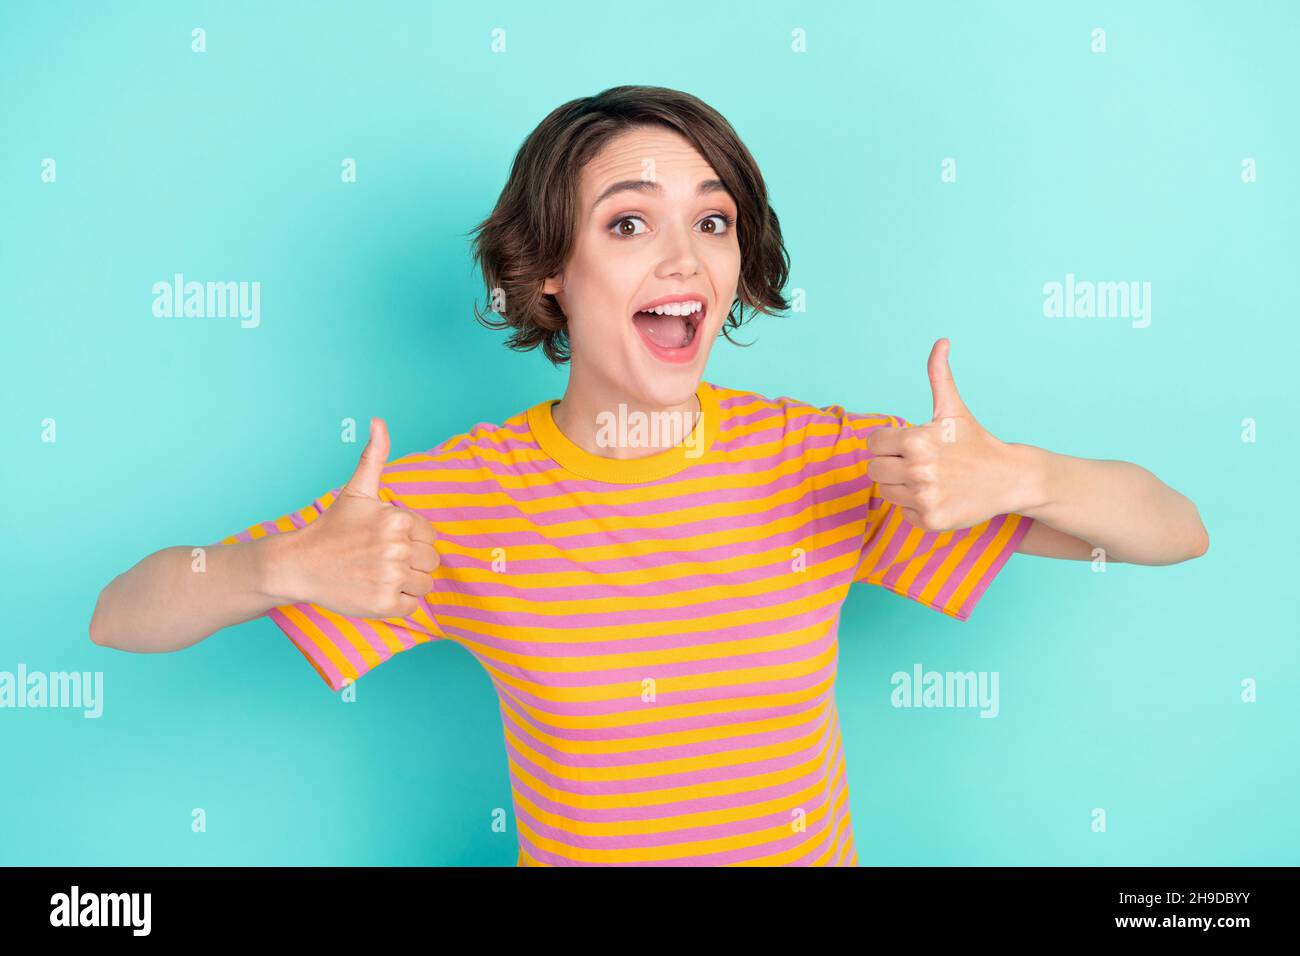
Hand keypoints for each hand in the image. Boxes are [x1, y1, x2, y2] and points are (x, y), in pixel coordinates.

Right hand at [273, 417, 440, 618]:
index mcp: (397, 519)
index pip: (430, 536)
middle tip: (380, 560)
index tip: (385, 541)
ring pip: (425, 585)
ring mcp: (390, 578)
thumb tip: (378, 421)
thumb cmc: (332, 527)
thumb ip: (374, 456)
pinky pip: (413, 606)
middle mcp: (396, 548)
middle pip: (431, 561)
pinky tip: (376, 590)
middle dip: (412, 561)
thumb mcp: (357, 490)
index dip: (411, 540)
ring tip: (379, 575)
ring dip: (407, 583)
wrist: (299, 564)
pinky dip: (399, 603)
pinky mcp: (383, 604)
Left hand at [864, 338, 1019, 532]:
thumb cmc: (975, 441)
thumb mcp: (953, 409)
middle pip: (874, 469)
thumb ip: (939, 375)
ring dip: (903, 486)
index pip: (873, 444)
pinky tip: (939, 496)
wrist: (1009, 478)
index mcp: (916, 441)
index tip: (908, 444)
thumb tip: (941, 342)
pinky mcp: (931, 520)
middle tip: (918, 462)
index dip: (888, 443)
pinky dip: (916, 507)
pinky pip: (903, 512)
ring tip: (931, 478)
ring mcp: (924, 498)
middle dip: (891, 464)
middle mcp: (917, 471)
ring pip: (886, 492)